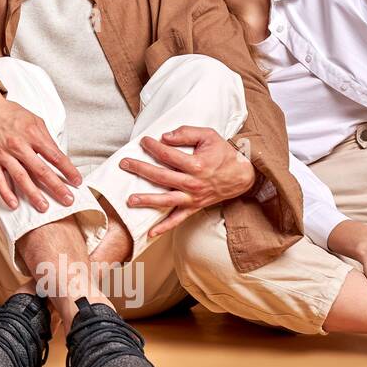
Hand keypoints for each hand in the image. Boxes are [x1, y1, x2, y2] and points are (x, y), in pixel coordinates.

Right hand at [0, 86, 80, 212]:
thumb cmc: (9, 113)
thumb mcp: (34, 119)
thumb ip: (45, 138)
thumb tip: (58, 155)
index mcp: (32, 134)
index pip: (55, 155)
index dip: (68, 170)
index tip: (76, 181)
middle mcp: (18, 145)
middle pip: (40, 170)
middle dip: (56, 186)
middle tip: (67, 199)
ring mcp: (4, 154)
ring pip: (21, 177)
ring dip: (33, 194)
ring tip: (43, 207)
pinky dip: (6, 193)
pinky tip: (14, 203)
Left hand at [119, 125, 254, 237]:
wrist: (242, 175)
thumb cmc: (223, 154)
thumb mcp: (209, 136)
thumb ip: (186, 133)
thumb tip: (164, 137)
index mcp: (196, 165)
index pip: (167, 155)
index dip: (153, 147)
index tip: (143, 141)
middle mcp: (193, 183)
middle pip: (161, 177)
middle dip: (140, 169)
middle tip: (124, 164)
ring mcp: (192, 198)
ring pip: (166, 200)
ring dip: (147, 201)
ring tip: (130, 200)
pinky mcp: (194, 207)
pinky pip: (178, 219)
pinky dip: (164, 227)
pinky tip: (150, 233)